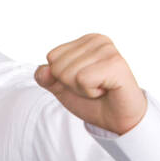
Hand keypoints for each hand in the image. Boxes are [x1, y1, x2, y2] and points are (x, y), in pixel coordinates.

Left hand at [33, 34, 147, 134]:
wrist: (116, 120)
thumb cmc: (94, 101)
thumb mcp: (63, 88)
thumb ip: (47, 77)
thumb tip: (43, 71)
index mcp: (86, 41)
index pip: (52, 57)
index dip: (62, 78)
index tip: (84, 82)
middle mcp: (98, 40)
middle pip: (58, 66)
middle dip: (72, 85)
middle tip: (93, 88)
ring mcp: (108, 50)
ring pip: (69, 73)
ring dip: (83, 90)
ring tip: (101, 89)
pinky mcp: (115, 63)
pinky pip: (82, 79)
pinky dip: (90, 92)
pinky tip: (106, 90)